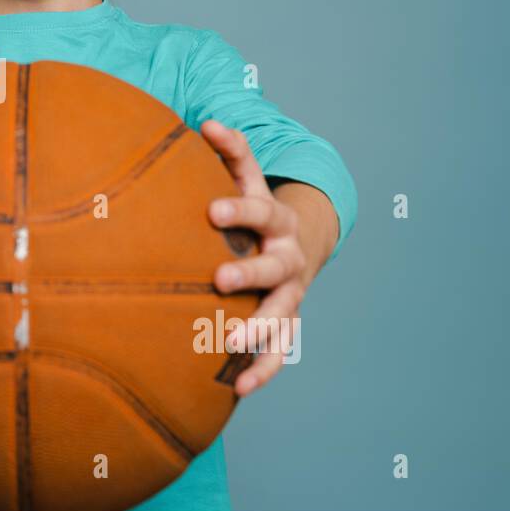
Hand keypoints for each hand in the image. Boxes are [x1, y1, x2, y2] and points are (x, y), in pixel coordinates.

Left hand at [199, 120, 309, 397]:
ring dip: (256, 330)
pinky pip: (279, 352)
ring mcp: (291, 294)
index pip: (259, 209)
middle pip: (273, 267)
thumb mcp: (248, 179)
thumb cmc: (258, 209)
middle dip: (248, 274)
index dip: (238, 210)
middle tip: (218, 279)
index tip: (211, 211)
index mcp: (276, 218)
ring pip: (280, 315)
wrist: (302, 242)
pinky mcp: (287, 323)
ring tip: (227, 344)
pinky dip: (262, 370)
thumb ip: (231, 153)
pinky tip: (237, 388)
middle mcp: (288, 258)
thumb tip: (206, 122)